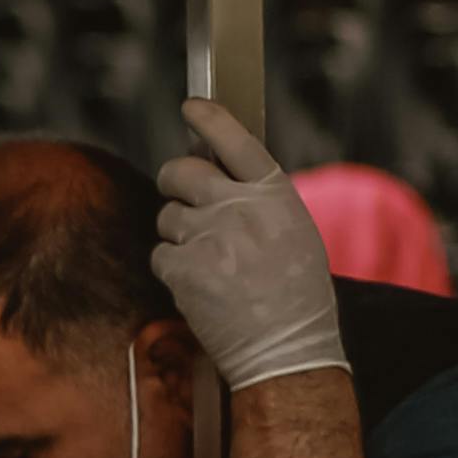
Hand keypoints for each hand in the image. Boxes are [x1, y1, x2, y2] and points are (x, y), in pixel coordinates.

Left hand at [155, 101, 347, 390]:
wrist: (287, 351)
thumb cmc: (296, 297)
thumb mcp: (293, 232)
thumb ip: (257, 200)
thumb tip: (216, 176)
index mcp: (275, 195)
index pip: (236, 140)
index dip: (211, 119)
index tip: (192, 107)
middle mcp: (240, 208)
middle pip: (182, 171)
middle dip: (174, 181)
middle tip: (179, 195)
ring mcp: (209, 237)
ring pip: (167, 216)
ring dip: (177, 234)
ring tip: (208, 263)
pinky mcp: (184, 269)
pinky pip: (160, 255)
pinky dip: (173, 269)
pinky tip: (199, 286)